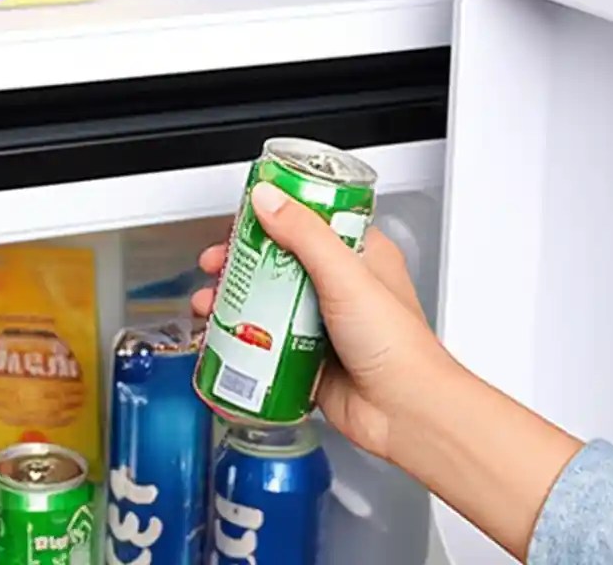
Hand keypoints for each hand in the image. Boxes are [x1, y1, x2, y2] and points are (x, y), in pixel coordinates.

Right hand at [191, 181, 454, 461]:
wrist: (404, 412)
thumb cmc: (396, 344)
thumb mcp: (346, 274)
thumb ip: (305, 233)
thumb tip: (268, 199)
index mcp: (362, 256)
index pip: (311, 221)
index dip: (273, 217)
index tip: (241, 220)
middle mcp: (343, 288)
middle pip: (281, 263)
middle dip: (241, 263)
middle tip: (216, 265)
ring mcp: (325, 325)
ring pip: (270, 304)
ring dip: (235, 301)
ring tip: (208, 303)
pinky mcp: (310, 360)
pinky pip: (269, 344)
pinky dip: (243, 340)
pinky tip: (222, 338)